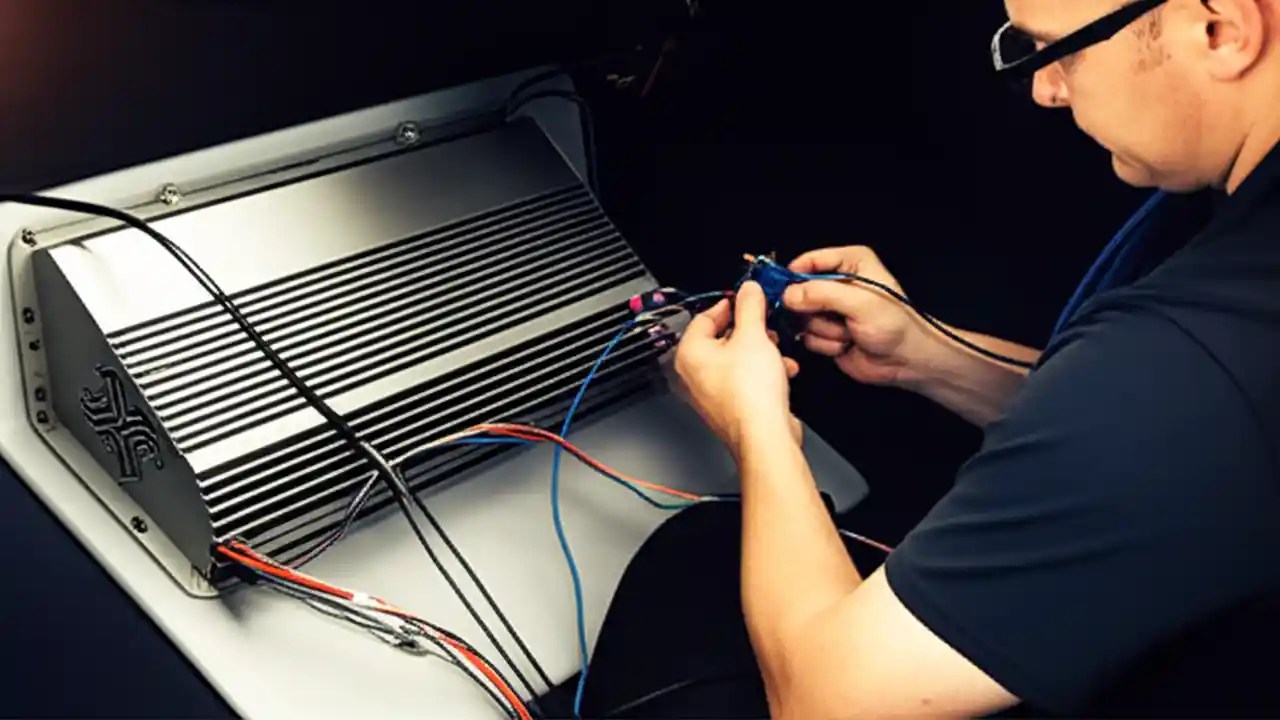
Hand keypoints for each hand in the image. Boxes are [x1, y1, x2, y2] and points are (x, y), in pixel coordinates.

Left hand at [674, 282, 801, 458]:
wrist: (765, 435)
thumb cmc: (751, 393)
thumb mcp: (753, 335)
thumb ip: (750, 307)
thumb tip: (748, 290)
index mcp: (689, 354)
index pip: (704, 317)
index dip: (729, 304)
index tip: (747, 298)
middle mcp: (694, 375)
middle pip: (721, 339)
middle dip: (750, 330)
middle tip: (766, 324)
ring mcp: (711, 394)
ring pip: (737, 360)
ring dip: (762, 351)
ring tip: (778, 351)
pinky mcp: (730, 407)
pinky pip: (745, 380)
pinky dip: (763, 373)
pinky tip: (782, 372)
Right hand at [783, 246, 922, 387]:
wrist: (907, 360)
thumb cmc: (894, 325)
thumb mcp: (859, 303)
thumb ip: (822, 294)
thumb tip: (788, 294)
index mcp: (850, 262)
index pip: (810, 261)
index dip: (795, 276)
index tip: (786, 292)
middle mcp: (838, 282)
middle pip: (800, 291)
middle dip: (814, 309)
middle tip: (833, 317)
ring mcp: (830, 309)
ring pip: (803, 317)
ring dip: (825, 329)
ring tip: (849, 333)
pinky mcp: (827, 332)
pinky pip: (809, 336)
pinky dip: (826, 343)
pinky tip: (847, 344)